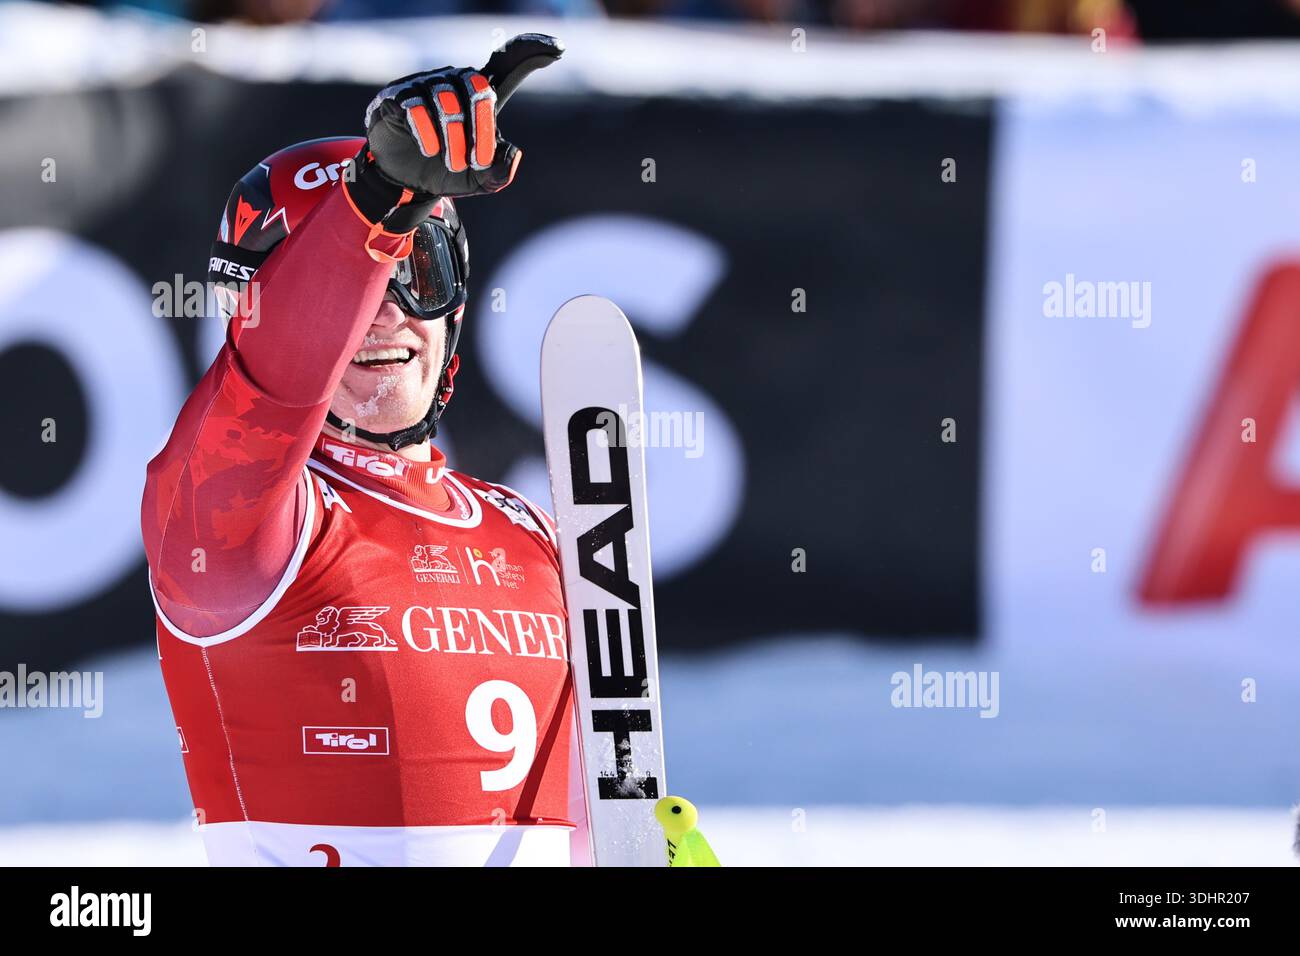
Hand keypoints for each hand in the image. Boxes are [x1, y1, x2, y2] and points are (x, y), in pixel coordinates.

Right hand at [363, 34, 563, 198]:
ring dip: (454, 140)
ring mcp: (426, 84)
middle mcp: (455, 81)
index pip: (509, 63)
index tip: (559, 49)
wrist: (404, 181)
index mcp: (480, 96)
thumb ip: (500, 173)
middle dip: (481, 129)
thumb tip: (513, 153)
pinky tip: (428, 149)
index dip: (532, 50)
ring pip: (448, 102)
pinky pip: (417, 107)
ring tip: (451, 162)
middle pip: (478, 89)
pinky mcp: (398, 94)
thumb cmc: (445, 171)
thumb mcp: (479, 181)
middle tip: (475, 162)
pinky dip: (428, 135)